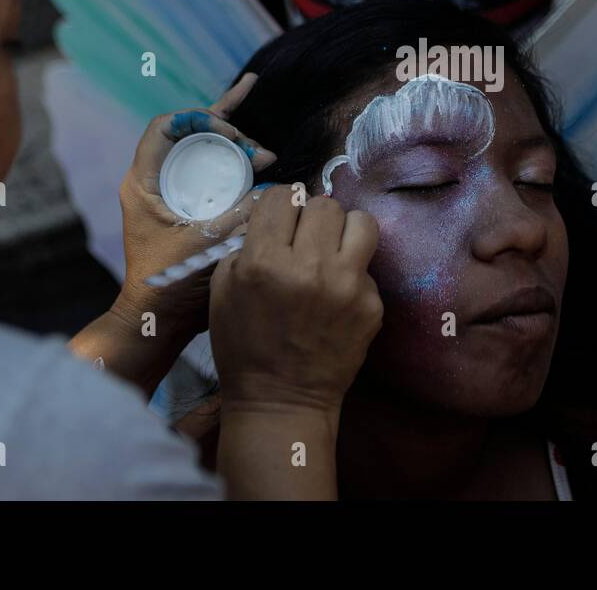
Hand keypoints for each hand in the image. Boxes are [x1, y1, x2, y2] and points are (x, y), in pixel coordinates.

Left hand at [115, 73, 276, 341]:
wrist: (160, 322)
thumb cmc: (172, 285)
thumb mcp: (208, 242)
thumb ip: (241, 212)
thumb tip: (277, 188)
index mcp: (144, 183)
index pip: (165, 127)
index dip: (199, 120)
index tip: (232, 136)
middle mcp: (155, 182)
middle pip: (189, 135)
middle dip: (226, 130)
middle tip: (258, 145)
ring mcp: (172, 194)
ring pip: (203, 154)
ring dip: (236, 149)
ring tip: (266, 150)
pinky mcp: (189, 208)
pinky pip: (212, 176)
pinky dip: (235, 166)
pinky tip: (260, 154)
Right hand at [210, 184, 382, 414]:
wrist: (282, 399)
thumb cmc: (244, 345)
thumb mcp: (223, 290)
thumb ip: (248, 246)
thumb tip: (275, 217)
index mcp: (266, 262)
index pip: (284, 197)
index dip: (281, 207)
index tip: (281, 222)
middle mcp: (311, 268)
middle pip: (325, 205)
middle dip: (313, 218)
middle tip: (306, 241)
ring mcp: (348, 287)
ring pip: (362, 222)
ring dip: (345, 232)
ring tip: (333, 252)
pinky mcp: (373, 305)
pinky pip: (368, 268)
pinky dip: (353, 275)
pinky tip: (337, 297)